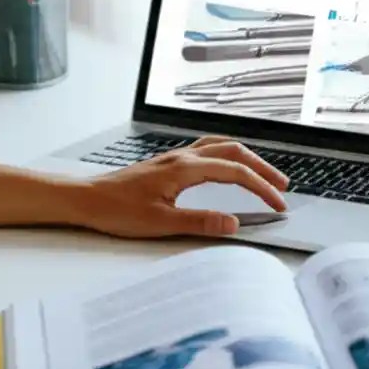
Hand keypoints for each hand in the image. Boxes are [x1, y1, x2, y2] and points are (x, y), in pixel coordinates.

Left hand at [73, 136, 289, 238]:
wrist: (86, 199)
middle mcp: (182, 157)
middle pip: (233, 151)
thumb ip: (200, 222)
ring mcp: (174, 157)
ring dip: (246, 158)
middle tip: (282, 187)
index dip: (261, 187)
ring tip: (262, 174)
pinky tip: (226, 167)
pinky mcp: (168, 163)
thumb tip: (232, 223)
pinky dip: (227, 156)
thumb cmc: (116, 210)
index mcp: (184, 168)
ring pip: (220, 146)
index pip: (235, 172)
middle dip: (262, 167)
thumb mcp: (160, 223)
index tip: (278, 204)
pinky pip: (207, 149)